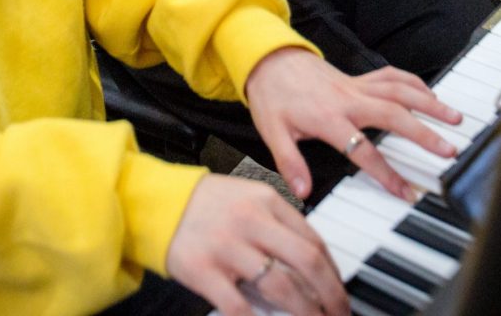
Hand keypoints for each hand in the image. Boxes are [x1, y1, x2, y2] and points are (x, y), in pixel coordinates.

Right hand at [167, 173, 348, 315]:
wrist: (159, 203)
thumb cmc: (207, 203)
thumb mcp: (250, 197)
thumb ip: (279, 222)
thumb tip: (311, 258)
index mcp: (267, 201)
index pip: (313, 239)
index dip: (332, 270)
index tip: (339, 290)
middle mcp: (252, 222)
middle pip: (306, 261)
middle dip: (331, 292)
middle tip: (340, 312)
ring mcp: (228, 247)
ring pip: (280, 286)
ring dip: (305, 311)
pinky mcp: (204, 271)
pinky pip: (238, 304)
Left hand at [245, 48, 462, 200]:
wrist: (271, 59)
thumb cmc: (273, 97)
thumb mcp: (272, 132)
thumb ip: (290, 162)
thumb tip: (303, 190)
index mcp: (329, 118)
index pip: (363, 150)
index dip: (385, 172)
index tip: (405, 190)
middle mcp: (349, 99)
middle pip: (394, 115)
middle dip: (424, 133)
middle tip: (448, 149)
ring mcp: (358, 85)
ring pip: (400, 91)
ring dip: (429, 103)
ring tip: (454, 117)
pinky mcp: (360, 77)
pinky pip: (392, 76)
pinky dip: (413, 83)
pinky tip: (430, 94)